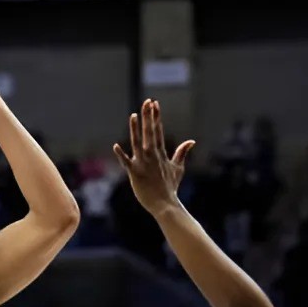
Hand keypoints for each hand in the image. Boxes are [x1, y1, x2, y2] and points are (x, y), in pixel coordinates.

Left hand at [113, 99, 195, 217]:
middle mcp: (152, 155)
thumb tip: (191, 141)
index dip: (156, 117)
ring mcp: (143, 163)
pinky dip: (121, 155)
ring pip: (137, 143)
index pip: (157, 131)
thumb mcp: (178, 168)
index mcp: (160, 153)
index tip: (154, 103)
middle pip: (149, 132)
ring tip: (134, 115)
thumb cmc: (170, 187)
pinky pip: (126, 163)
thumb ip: (182, 153)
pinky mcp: (135, 173)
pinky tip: (116, 146)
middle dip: (148, 116)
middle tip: (147, 102)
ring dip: (136, 129)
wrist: (165, 204)